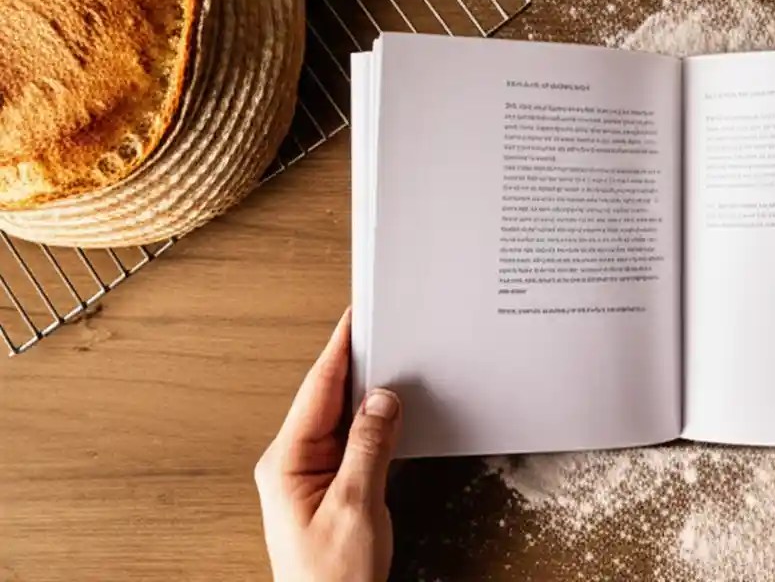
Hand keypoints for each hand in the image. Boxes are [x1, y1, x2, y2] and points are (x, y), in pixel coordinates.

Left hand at [255, 309, 401, 581]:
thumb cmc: (331, 578)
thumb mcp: (356, 506)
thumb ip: (369, 446)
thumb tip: (382, 398)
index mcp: (287, 462)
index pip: (318, 390)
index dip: (339, 349)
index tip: (356, 316)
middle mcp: (293, 463)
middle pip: (328, 397)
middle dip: (355, 362)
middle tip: (381, 327)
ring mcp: (310, 475)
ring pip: (341, 417)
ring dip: (366, 393)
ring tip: (391, 360)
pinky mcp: (329, 487)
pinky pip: (351, 440)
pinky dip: (371, 422)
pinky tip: (388, 410)